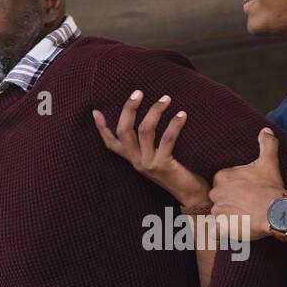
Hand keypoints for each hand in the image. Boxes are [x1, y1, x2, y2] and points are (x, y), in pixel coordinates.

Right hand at [92, 90, 209, 207]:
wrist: (191, 194)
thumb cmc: (178, 171)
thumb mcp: (158, 157)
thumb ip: (150, 144)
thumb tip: (151, 118)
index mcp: (133, 159)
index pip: (111, 144)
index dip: (101, 128)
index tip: (95, 111)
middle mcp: (137, 162)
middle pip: (124, 131)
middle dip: (129, 109)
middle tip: (139, 92)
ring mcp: (148, 164)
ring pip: (145, 131)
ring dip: (155, 111)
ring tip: (166, 98)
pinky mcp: (163, 165)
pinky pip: (166, 139)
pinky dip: (174, 124)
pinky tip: (182, 115)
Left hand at [209, 127, 285, 240]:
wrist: (276, 211)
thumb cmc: (271, 187)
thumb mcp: (269, 162)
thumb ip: (266, 144)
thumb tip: (266, 130)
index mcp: (222, 176)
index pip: (222, 182)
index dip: (234, 187)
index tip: (245, 191)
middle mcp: (216, 193)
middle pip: (219, 197)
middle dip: (229, 201)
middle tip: (245, 204)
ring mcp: (218, 211)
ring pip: (218, 214)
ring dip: (228, 216)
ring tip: (244, 217)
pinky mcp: (222, 227)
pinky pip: (216, 231)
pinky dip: (222, 232)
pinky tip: (234, 229)